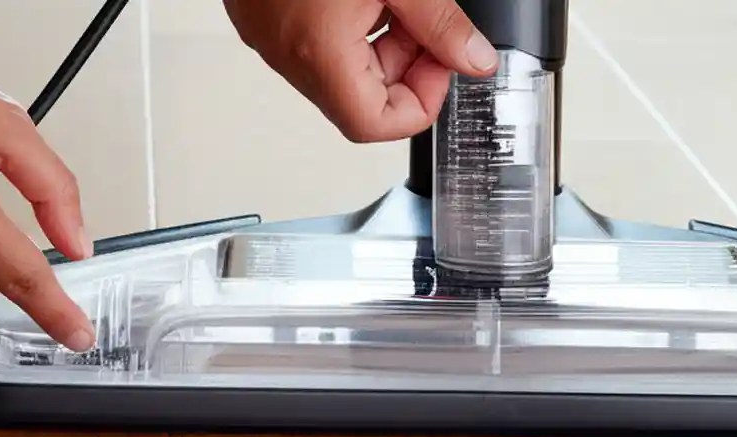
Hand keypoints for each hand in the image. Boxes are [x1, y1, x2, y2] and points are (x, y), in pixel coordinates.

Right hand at [225, 0, 499, 142]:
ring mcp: (268, 36)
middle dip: (405, 67)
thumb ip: (441, 22)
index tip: (442, 65)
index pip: (375, 125)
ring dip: (379, 45)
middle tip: (425, 23)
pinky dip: (349, 28)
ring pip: (338, 71)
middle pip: (359, 99)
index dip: (420, 105)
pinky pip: (314, 43)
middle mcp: (286, 54)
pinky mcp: (262, 15)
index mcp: (317, 52)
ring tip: (396, 0)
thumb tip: (474, 59)